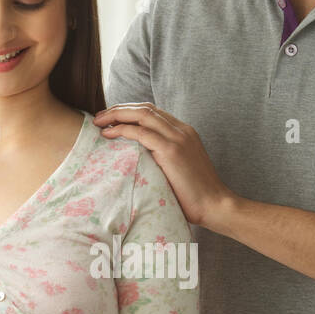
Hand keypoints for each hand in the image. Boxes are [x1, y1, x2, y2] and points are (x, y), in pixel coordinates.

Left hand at [93, 103, 232, 226]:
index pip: (153, 112)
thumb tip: (138, 161)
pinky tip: (109, 134)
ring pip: (142, 114)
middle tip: (99, 117)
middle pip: (145, 108)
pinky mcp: (171, 150)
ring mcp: (178, 138)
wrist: (216, 205)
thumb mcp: (178, 169)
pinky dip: (122, 129)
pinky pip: (141, 133)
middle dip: (119, 109)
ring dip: (117, 115)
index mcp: (185, 132)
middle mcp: (182, 130)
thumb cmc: (195, 196)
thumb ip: (162, 158)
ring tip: (99, 122)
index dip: (130, 111)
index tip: (111, 119)